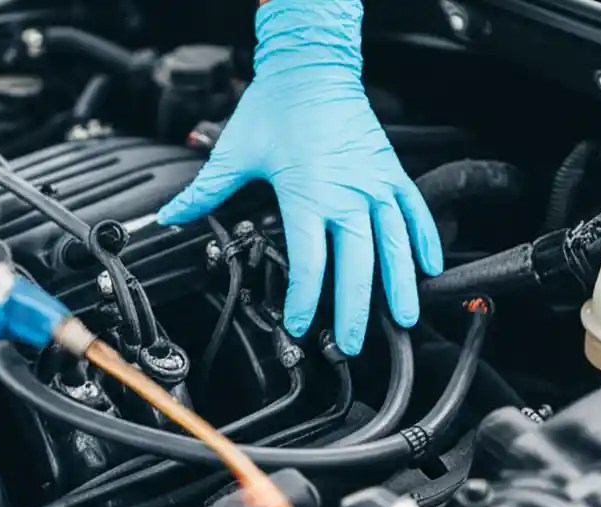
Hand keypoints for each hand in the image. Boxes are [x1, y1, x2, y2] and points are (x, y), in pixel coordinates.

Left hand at [157, 0, 441, 354]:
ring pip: (394, 244)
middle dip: (355, 311)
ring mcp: (375, 183)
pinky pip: (415, 211)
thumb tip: (171, 216)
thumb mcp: (233, 153)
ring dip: (399, 285)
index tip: (301, 326)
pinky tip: (430, 266)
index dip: (306, 301)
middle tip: (353, 345)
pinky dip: (425, 239)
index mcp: (307, 195)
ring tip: (404, 319)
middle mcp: (347, 194)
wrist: (313, 67)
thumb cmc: (276, 107)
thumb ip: (204, 192)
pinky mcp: (391, 172)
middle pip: (357, 265)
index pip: (309, 263)